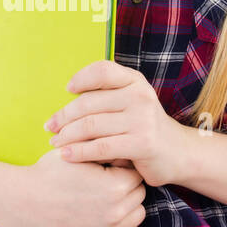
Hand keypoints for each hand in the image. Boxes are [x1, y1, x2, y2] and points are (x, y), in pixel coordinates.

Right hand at [11, 147, 146, 226]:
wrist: (23, 203)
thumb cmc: (48, 174)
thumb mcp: (78, 153)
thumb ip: (106, 149)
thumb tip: (126, 147)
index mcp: (115, 186)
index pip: (135, 173)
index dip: (121, 168)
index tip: (106, 169)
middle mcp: (117, 211)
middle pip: (139, 194)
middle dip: (125, 186)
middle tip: (103, 184)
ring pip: (138, 215)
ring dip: (128, 207)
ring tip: (104, 200)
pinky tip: (107, 219)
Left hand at [44, 60, 188, 187]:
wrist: (178, 153)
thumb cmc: (144, 128)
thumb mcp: (132, 102)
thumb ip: (108, 95)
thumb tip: (69, 94)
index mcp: (136, 81)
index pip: (103, 70)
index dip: (81, 78)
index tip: (67, 90)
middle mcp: (140, 96)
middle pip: (89, 103)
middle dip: (64, 116)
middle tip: (49, 127)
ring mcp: (142, 119)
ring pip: (91, 126)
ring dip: (66, 136)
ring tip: (54, 143)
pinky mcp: (142, 143)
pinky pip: (100, 147)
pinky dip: (79, 152)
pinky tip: (66, 155)